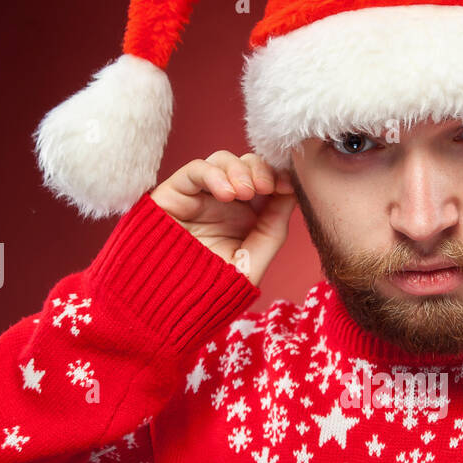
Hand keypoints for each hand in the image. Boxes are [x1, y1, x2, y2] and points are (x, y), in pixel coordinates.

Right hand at [149, 150, 295, 286]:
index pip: (266, 182)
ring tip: (243, 193)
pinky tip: (224, 194)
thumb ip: (274, 227)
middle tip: (265, 188)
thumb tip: (291, 192)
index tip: (286, 186)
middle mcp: (224, 203)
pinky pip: (196, 169)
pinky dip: (213, 174)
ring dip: (239, 169)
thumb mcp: (253, 260)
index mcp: (246, 217)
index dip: (277, 177)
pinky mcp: (176, 193)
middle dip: (260, 170)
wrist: (172, 302)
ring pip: (223, 160)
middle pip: (247, 165)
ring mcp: (201, 196)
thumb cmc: (212, 288)